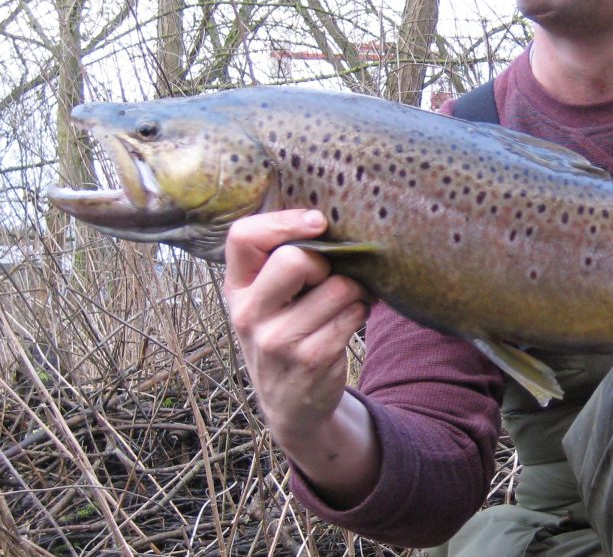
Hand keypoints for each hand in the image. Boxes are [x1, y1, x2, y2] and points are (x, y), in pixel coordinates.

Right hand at [224, 209, 371, 446]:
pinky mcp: (310, 358)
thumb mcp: (266, 302)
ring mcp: (277, 340)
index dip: (284, 221)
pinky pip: (353, 314)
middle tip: (331, 276)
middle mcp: (249, 314)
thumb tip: (330, 224)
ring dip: (355, 289)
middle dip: (326, 261)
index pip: (243, 237)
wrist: (289, 404)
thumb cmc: (284, 334)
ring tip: (350, 299)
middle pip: (294, 260)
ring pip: (337, 287)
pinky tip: (352, 319)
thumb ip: (280, 265)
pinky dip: (361, 311)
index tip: (318, 222)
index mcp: (236, 289)